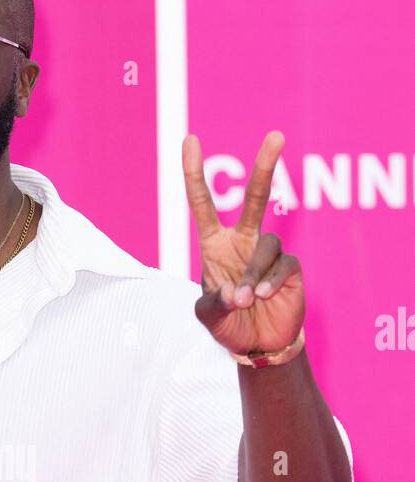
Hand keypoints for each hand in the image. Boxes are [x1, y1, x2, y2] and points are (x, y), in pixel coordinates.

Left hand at [181, 130, 304, 354]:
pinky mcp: (291, 268)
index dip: (195, 173)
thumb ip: (214, 304)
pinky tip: (266, 296)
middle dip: (265, 167)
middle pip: (255, 198)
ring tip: (247, 300)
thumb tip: (236, 293)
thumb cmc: (229, 324)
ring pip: (266, 246)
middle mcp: (243, 242)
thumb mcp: (209, 317)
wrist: (258, 346)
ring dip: (254, 274)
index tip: (190, 140)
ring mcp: (268, 253)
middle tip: (276, 136)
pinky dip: (271, 281)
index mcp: (215, 245)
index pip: (203, 203)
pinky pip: (283, 265)